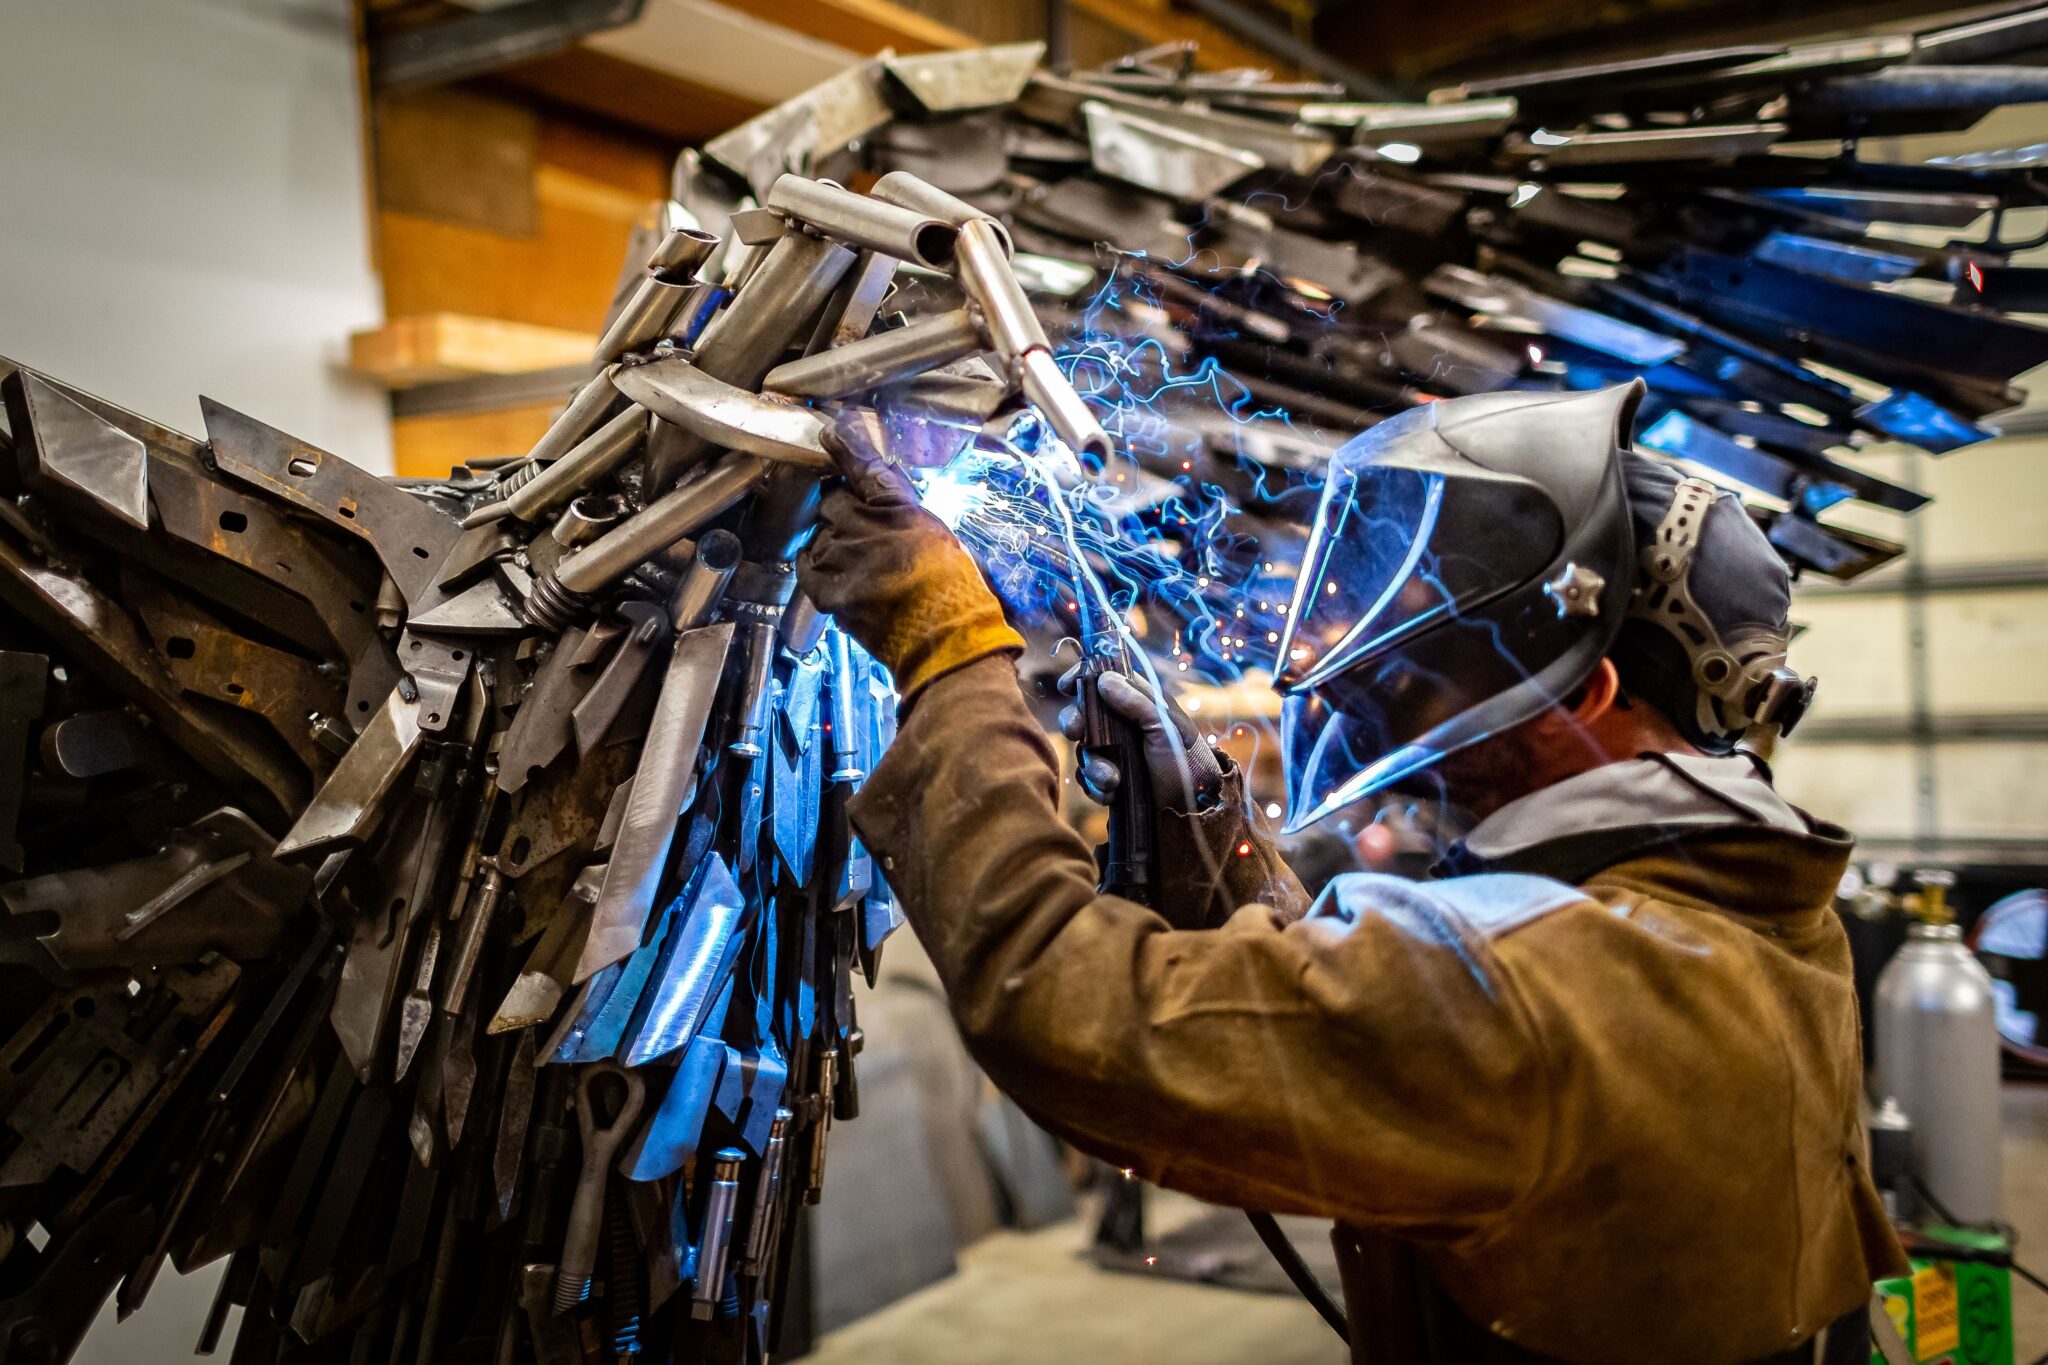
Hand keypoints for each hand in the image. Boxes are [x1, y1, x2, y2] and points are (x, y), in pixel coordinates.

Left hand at [797, 410, 1022, 702]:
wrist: (945, 638)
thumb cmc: (953, 591)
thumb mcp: (938, 536)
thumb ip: (904, 518)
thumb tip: (884, 513)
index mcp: (897, 507)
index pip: (863, 467)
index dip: (845, 447)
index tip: (829, 432)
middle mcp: (863, 525)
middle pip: (832, 503)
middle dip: (842, 513)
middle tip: (862, 536)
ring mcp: (840, 557)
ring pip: (819, 535)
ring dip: (832, 544)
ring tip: (861, 569)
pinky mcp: (826, 589)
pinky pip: (807, 567)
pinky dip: (818, 568)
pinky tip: (839, 577)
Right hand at [1058, 668, 1224, 813]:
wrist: (1194, 811)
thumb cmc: (1188, 762)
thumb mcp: (1167, 728)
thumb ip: (1137, 703)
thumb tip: (1104, 680)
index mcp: (1140, 705)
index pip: (1107, 681)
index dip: (1084, 679)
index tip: (1065, 685)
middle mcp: (1124, 727)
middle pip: (1085, 715)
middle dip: (1075, 722)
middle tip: (1076, 731)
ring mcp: (1115, 755)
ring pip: (1084, 751)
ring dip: (1094, 766)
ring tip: (1113, 780)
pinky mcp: (1111, 782)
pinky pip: (1088, 780)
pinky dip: (1096, 787)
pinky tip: (1112, 795)